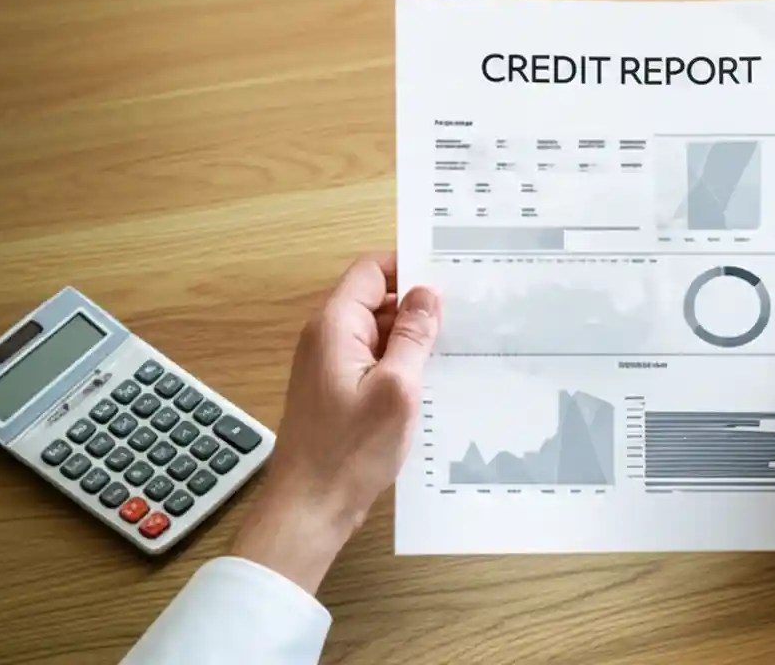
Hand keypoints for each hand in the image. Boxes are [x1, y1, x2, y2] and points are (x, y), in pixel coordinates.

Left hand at [232, 253, 441, 592]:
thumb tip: (428, 294)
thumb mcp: (397, 389)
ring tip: (455, 350)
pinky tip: (430, 380)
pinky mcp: (337, 389)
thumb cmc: (349, 453)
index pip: (372, 270)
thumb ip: (413, 337)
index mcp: (336, 326)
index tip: (450, 276)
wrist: (309, 507)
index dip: (410, 267)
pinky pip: (374, 360)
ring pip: (378, 331)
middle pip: (376, 298)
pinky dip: (401, 363)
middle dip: (417, 305)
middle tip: (465, 318)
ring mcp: (330, 364)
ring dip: (412, 338)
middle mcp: (327, 338)